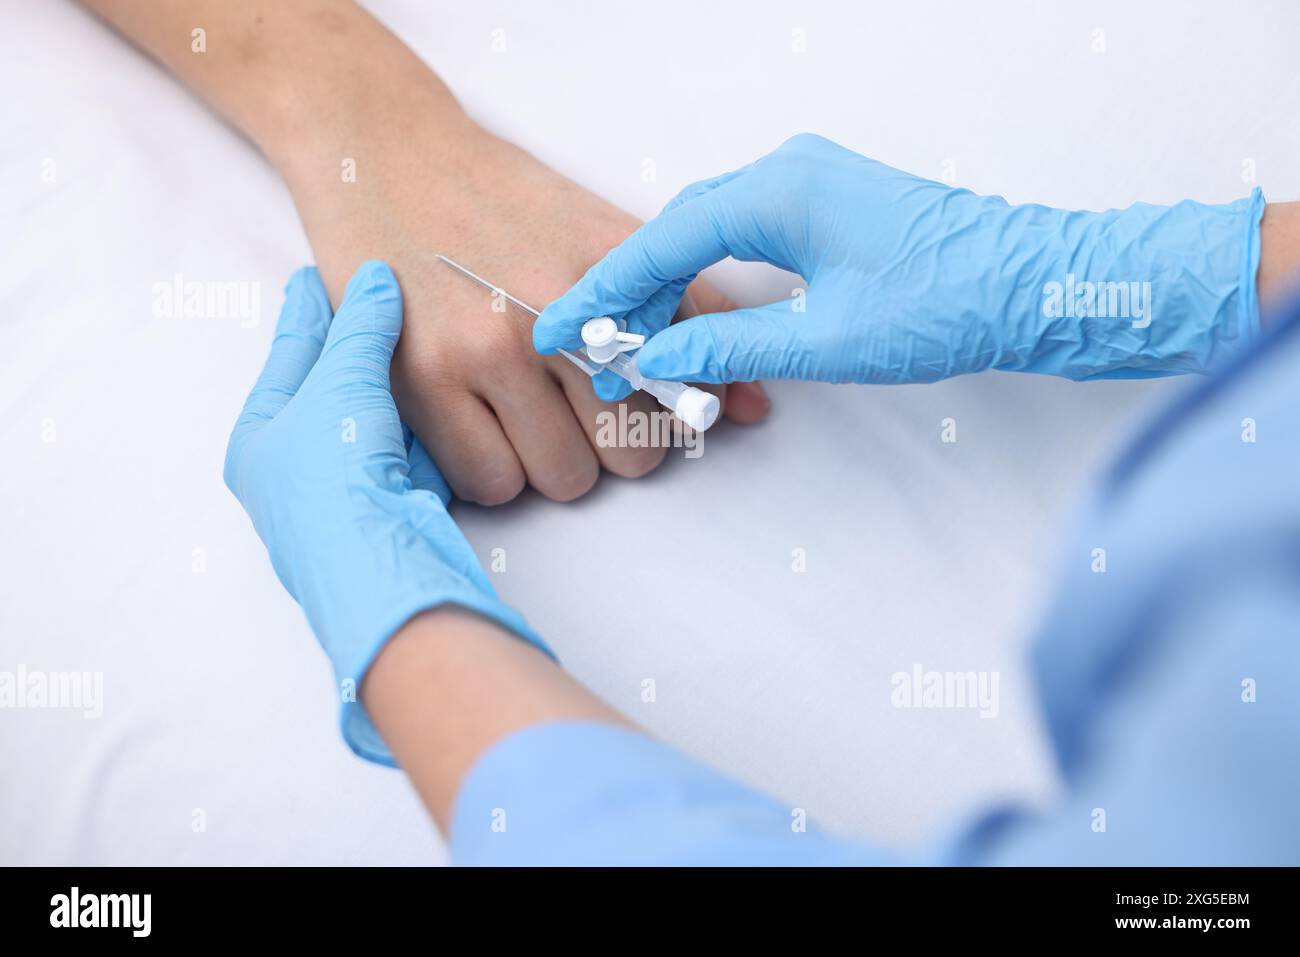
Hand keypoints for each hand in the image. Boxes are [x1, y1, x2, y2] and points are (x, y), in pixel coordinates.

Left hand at [224, 261, 550, 764]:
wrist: (378, 571)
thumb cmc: (335, 480)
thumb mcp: (340, 386)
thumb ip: (359, 330)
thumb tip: (377, 281)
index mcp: (262, 435)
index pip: (289, 354)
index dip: (306, 310)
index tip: (313, 274)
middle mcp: (300, 465)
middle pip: (337, 387)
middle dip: (361, 349)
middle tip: (380, 296)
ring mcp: (350, 490)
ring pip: (382, 421)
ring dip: (405, 390)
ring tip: (425, 335)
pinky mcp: (399, 507)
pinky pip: (415, 454)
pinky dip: (428, 431)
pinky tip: (451, 397)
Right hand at [282, 123, 769, 505]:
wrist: (387, 154)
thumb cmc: (501, 202)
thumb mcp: (604, 234)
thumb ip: (688, 313)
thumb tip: (755, 409)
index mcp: (613, 273)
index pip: (686, 390)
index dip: (676, 412)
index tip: (651, 405)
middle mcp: (557, 314)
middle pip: (632, 456)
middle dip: (614, 445)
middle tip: (579, 409)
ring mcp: (486, 349)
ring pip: (566, 480)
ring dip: (554, 462)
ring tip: (527, 413)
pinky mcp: (423, 381)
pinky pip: (492, 484)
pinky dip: (496, 471)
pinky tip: (484, 425)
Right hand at [536, 133, 1263, 383]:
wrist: (1040, 285)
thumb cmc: (952, 303)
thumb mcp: (829, 339)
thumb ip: (731, 346)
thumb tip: (660, 357)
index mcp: (781, 190)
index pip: (661, 241)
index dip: (604, 291)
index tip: (560, 326)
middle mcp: (788, 173)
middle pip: (676, 233)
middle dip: (629, 295)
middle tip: (593, 352)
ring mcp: (809, 185)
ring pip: (707, 234)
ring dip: (668, 289)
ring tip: (633, 348)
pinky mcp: (828, 207)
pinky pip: (742, 236)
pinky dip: (707, 278)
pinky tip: (690, 317)